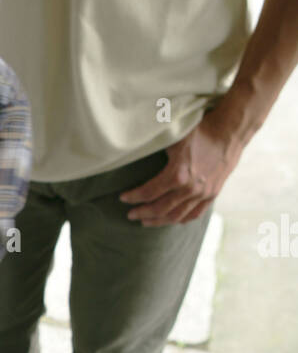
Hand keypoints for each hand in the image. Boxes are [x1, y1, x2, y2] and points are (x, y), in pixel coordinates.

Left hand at [120, 104, 243, 225]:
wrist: (229, 132)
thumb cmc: (200, 131)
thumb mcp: (173, 138)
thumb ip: (155, 150)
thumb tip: (133, 150)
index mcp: (178, 174)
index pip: (149, 192)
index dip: (134, 197)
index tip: (123, 198)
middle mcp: (190, 189)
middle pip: (160, 209)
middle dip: (142, 213)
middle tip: (131, 215)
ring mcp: (203, 194)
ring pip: (176, 216)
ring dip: (158, 221)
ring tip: (146, 221)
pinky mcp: (212, 195)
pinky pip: (193, 214)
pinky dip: (179, 219)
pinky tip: (170, 220)